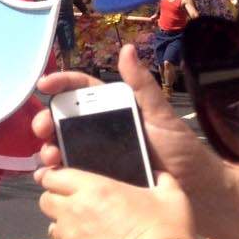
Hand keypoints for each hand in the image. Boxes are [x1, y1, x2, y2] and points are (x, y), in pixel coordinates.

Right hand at [31, 45, 237, 209]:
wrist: (196, 189)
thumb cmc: (181, 149)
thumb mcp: (162, 114)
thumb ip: (143, 85)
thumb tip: (126, 50)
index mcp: (115, 107)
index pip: (82, 89)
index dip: (61, 83)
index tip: (44, 85)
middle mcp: (102, 128)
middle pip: (64, 118)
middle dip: (46, 120)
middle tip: (42, 129)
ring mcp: (97, 154)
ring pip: (62, 145)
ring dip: (49, 147)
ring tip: (51, 155)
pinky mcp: (97, 178)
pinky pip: (71, 172)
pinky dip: (56, 171)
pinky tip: (51, 174)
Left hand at [39, 169, 194, 238]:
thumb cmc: (166, 231)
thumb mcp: (171, 197)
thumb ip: (161, 179)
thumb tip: (159, 174)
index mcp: (94, 189)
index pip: (53, 177)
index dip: (54, 178)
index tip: (60, 180)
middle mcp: (75, 211)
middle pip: (45, 201)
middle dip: (55, 200)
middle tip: (73, 204)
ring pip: (52, 228)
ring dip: (63, 226)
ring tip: (84, 229)